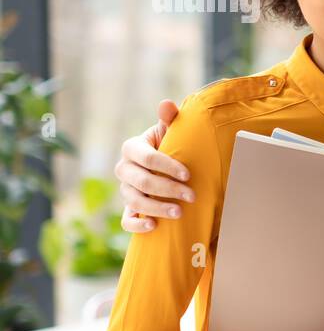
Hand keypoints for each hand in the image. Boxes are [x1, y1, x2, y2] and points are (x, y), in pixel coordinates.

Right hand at [116, 98, 188, 232]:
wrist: (167, 166)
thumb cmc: (171, 145)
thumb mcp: (171, 131)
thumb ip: (170, 119)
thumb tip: (166, 103)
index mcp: (132, 148)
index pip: (146, 157)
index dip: (167, 166)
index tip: (188, 174)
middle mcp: (124, 169)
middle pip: (141, 181)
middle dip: (167, 189)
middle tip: (191, 196)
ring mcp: (125, 190)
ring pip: (135, 201)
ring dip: (157, 208)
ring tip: (179, 213)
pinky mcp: (129, 209)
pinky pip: (126, 221)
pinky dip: (137, 225)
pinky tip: (154, 226)